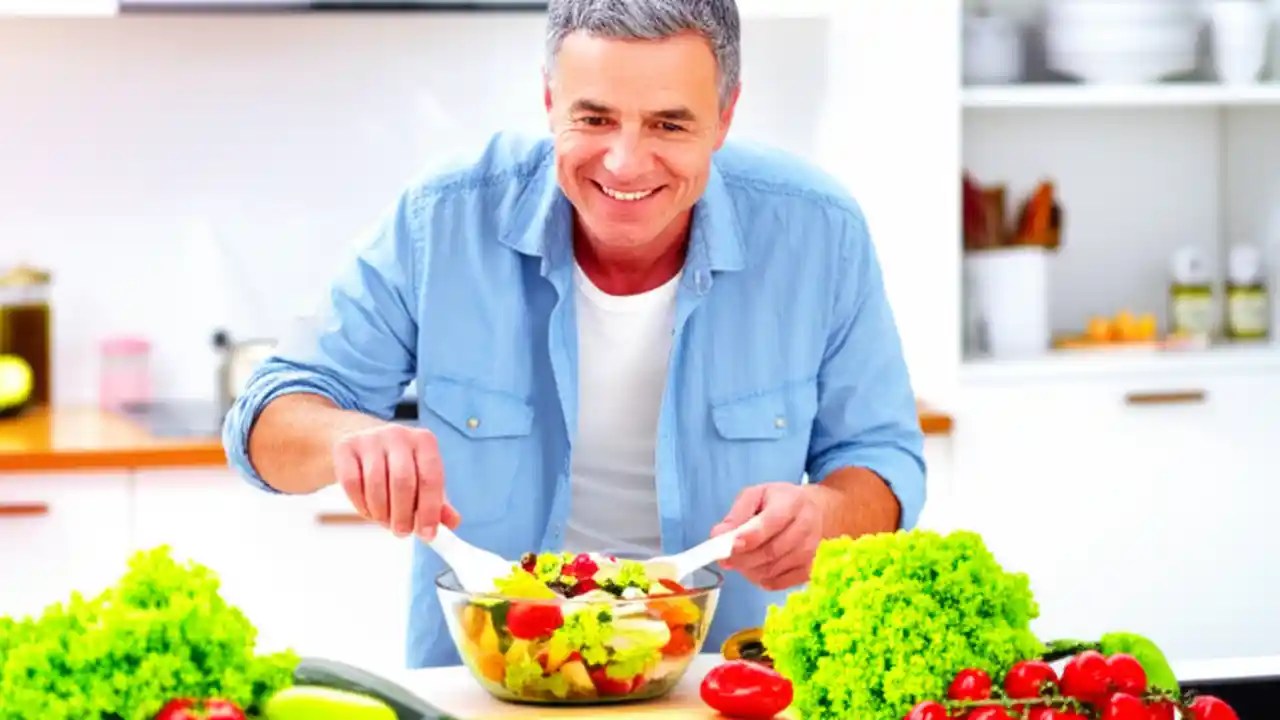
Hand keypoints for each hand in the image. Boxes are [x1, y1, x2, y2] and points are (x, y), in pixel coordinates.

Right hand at [332, 423, 460, 540]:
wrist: (361, 439)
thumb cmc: (398, 464)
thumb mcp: (422, 477)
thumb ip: (438, 502)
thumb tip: (453, 523)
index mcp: (424, 441)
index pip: (431, 477)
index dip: (430, 510)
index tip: (427, 534)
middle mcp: (398, 435)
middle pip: (403, 481)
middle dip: (403, 515)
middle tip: (403, 532)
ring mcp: (370, 439)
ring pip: (376, 484)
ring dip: (381, 512)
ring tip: (385, 521)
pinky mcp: (346, 447)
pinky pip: (352, 483)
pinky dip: (361, 504)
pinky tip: (369, 510)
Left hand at [710, 482, 821, 590]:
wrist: (816, 512)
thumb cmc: (780, 501)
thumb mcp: (755, 496)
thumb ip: (736, 515)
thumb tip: (717, 535)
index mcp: (792, 503)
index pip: (771, 523)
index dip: (750, 537)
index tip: (730, 546)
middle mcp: (806, 527)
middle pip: (771, 551)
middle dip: (743, 558)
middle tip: (724, 559)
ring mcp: (811, 551)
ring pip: (774, 569)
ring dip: (750, 570)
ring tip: (742, 560)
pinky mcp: (810, 569)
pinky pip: (781, 583)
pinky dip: (763, 580)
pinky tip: (757, 569)